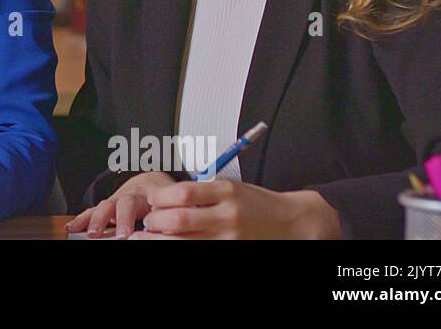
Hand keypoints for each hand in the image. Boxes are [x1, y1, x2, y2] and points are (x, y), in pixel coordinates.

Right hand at [65, 171, 174, 237]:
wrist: (149, 181)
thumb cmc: (163, 195)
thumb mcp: (173, 199)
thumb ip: (174, 210)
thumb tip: (179, 221)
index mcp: (151, 194)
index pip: (150, 202)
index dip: (152, 216)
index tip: (148, 227)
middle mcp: (131, 195)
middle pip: (125, 203)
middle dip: (121, 219)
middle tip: (122, 235)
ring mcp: (117, 200)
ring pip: (105, 206)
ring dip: (98, 220)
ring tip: (92, 233)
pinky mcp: (106, 207)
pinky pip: (92, 211)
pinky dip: (81, 219)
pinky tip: (71, 227)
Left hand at [133, 180, 341, 238]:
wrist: (292, 222)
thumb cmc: (257, 203)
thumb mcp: (231, 187)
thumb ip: (202, 192)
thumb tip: (166, 200)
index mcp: (226, 191)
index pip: (183, 193)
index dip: (160, 198)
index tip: (153, 200)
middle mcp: (228, 215)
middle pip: (180, 219)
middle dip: (156, 221)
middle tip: (148, 221)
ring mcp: (230, 237)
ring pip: (186, 241)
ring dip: (161, 239)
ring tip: (150, 236)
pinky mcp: (233, 250)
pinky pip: (200, 251)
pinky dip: (181, 248)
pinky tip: (171, 244)